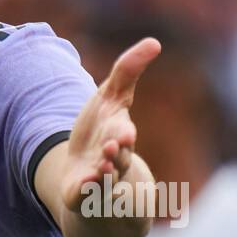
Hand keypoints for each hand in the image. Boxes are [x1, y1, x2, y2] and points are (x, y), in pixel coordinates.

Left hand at [59, 37, 160, 212]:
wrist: (86, 167)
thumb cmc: (101, 128)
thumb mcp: (110, 97)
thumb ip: (128, 71)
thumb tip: (155, 41)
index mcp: (120, 135)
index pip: (123, 133)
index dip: (123, 133)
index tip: (124, 132)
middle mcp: (114, 158)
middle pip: (118, 158)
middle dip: (117, 154)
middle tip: (114, 146)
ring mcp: (99, 177)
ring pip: (105, 178)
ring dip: (104, 173)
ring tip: (101, 167)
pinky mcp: (81, 192)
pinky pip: (85, 194)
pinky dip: (86, 190)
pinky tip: (83, 185)